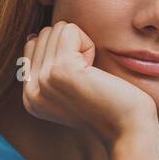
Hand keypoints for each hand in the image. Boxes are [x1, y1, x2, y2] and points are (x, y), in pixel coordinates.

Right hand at [22, 21, 158, 145]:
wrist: (128, 129)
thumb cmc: (109, 105)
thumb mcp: (70, 88)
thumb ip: (48, 66)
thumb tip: (32, 36)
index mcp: (30, 97)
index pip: (33, 46)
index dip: (63, 53)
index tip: (80, 79)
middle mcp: (31, 92)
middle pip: (44, 34)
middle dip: (72, 47)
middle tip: (88, 78)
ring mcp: (43, 80)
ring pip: (57, 30)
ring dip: (81, 46)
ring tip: (91, 75)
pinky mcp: (60, 70)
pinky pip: (70, 30)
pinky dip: (88, 44)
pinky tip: (95, 71)